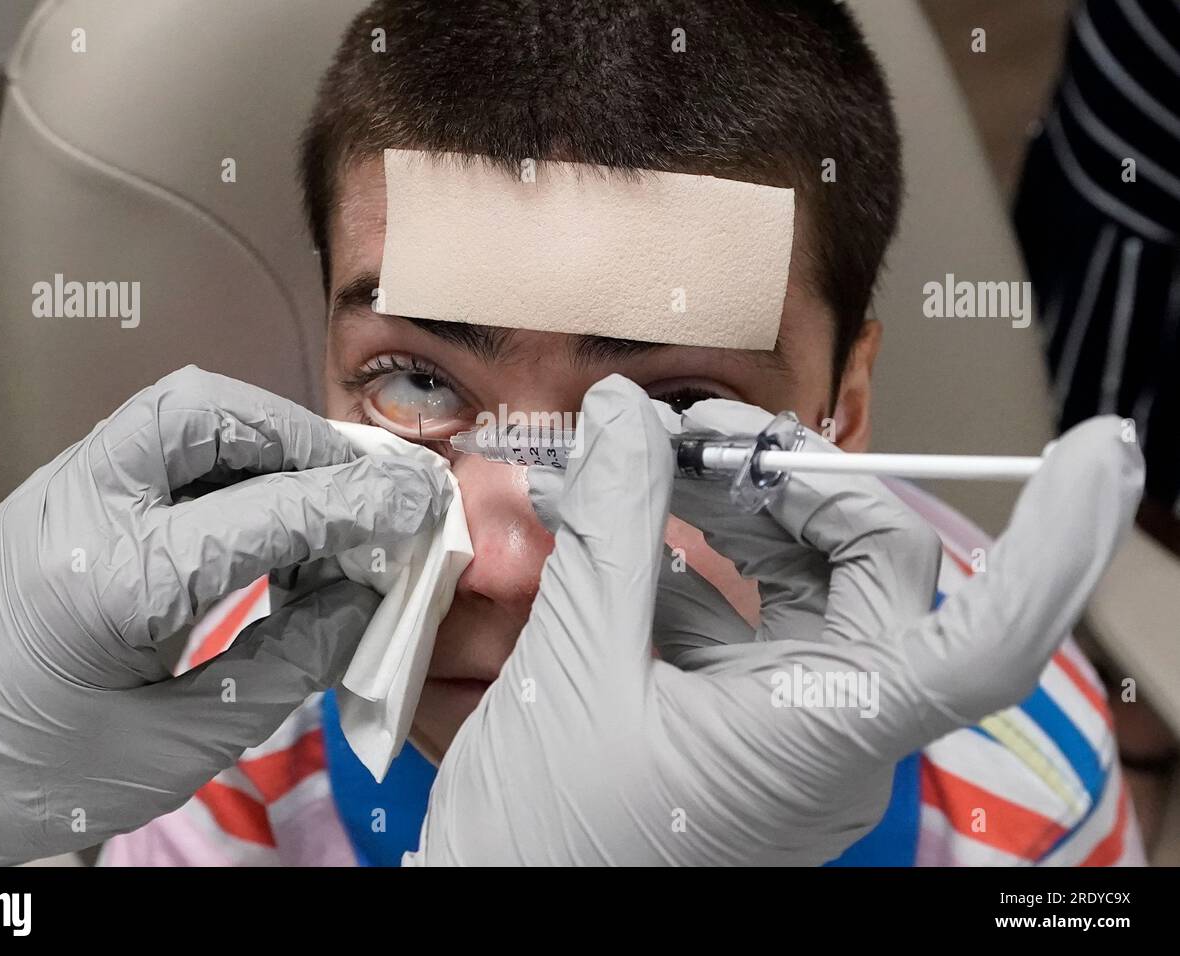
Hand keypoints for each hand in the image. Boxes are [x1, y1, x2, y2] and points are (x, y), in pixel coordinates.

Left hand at [0, 366, 449, 864]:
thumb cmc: (44, 772)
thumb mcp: (187, 742)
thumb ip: (290, 660)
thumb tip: (364, 595)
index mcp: (117, 581)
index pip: (268, 510)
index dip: (358, 503)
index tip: (419, 501)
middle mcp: (81, 509)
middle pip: (205, 412)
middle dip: (298, 438)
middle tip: (356, 486)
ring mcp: (58, 493)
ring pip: (174, 413)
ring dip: (258, 440)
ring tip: (313, 497)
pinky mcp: (53, 499)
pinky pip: (150, 449)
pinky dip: (218, 465)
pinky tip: (252, 518)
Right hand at [410, 375, 1141, 864]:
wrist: (495, 911)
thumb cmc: (545, 840)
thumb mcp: (574, 670)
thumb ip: (614, 531)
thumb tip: (629, 418)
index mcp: (822, 735)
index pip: (984, 643)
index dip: (1054, 546)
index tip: (1096, 457)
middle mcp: (828, 731)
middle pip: (872, 572)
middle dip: (792, 479)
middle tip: (694, 431)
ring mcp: (781, 726)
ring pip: (801, 582)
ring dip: (723, 507)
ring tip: (629, 459)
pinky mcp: (733, 720)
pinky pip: (736, 614)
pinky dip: (682, 555)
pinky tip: (610, 515)